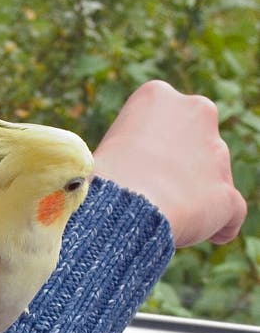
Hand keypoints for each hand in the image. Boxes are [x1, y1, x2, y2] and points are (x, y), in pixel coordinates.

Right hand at [92, 80, 246, 246]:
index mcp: (158, 97)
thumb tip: (151, 180)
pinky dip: (220, 225)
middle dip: (182, 169)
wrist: (119, 207)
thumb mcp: (111, 151)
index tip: (136, 171)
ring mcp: (217, 152)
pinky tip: (210, 236)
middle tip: (152, 194)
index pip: (165, 121)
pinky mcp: (227, 193)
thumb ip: (138, 154)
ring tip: (166, 219)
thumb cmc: (100, 182)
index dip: (152, 150)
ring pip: (213, 177)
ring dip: (195, 198)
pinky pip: (231, 212)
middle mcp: (195, 111)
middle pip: (196, 145)